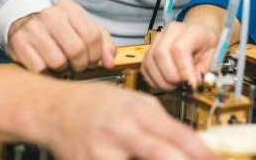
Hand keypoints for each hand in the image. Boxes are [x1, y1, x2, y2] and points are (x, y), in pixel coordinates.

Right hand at [5, 0, 116, 72]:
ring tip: (59, 61)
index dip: (95, 55)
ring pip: (58, 62)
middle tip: (76, 64)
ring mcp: (32, 28)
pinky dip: (45, 71)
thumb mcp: (84, 29)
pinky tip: (44, 62)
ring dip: (61, 68)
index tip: (92, 60)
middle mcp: (50, 14)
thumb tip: (110, 61)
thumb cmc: (60, 30)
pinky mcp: (19, 42)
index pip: (92, 36)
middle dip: (80, 64)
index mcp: (70, 8)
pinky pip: (39, 69)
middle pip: (77, 50)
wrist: (24, 23)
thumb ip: (103, 44)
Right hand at [48, 82, 220, 159]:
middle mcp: (121, 132)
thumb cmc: (97, 102)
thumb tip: (190, 143)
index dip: (201, 153)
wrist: (54, 109)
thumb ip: (161, 122)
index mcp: (137, 112)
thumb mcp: (134, 101)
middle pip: (161, 155)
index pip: (177, 135)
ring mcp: (102, 153)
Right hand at [141, 21, 217, 89]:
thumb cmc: (205, 44)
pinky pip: (145, 67)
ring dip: (161, 81)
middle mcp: (171, 32)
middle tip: (181, 86)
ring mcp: (158, 39)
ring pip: (149, 61)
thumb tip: (190, 84)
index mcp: (190, 30)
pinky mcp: (150, 49)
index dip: (183, 70)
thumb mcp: (212, 56)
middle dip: (170, 77)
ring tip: (174, 86)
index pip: (179, 49)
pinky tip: (165, 83)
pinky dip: (154, 80)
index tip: (189, 85)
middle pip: (160, 54)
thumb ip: (203, 70)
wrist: (199, 33)